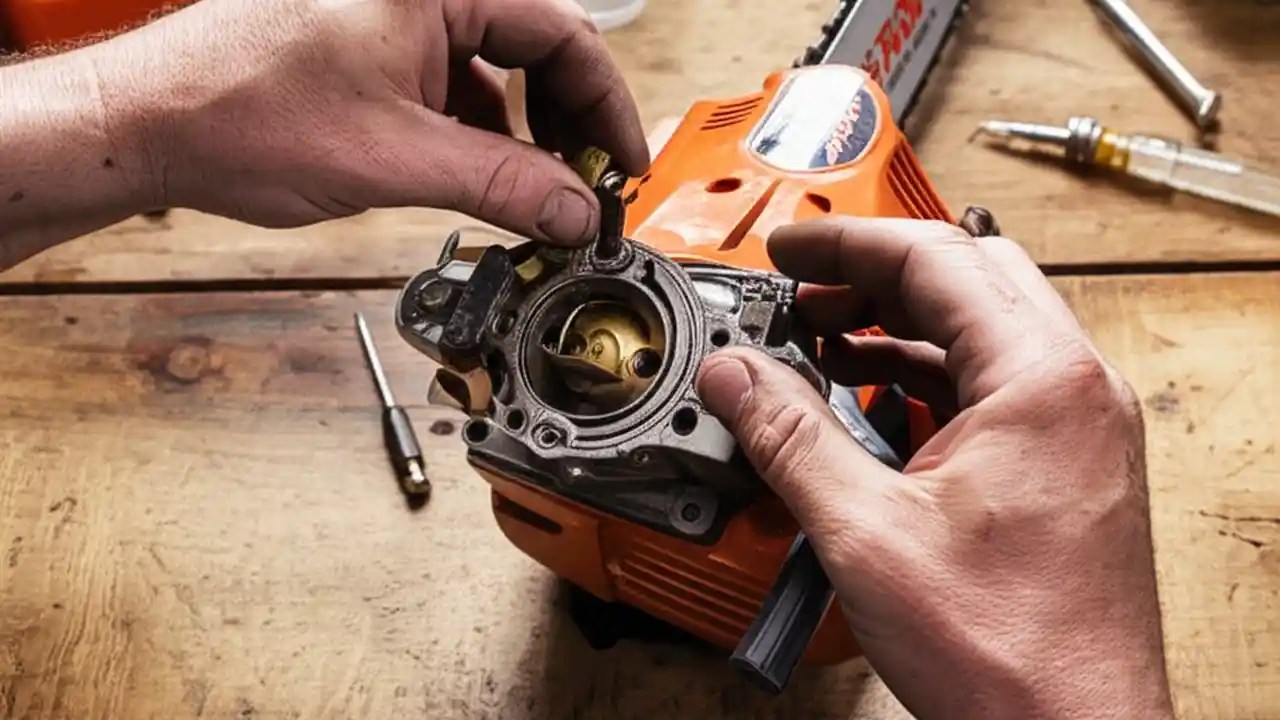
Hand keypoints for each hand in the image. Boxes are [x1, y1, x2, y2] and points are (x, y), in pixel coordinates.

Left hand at [94, 0, 647, 241]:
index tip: (623, 163)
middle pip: (537, 47)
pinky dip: (479, 131)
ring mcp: (395, 17)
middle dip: (568, 121)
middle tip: (588, 183)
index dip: (606, 107)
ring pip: (496, 70)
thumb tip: (577, 210)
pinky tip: (482, 175)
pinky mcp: (374, 49)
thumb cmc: (240, 111)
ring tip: (536, 192)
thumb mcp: (397, 159)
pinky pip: (453, 84)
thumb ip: (504, 184)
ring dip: (525, 133)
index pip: (564, 35)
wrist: (148, 123)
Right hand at [697, 219, 1173, 718]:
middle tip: (799, 290)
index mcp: (1041, 380)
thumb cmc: (1011, 652)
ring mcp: (1076, 428)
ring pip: (979, 332)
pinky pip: (990, 387)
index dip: (844, 244)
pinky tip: (868, 402)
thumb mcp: (865, 531)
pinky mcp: (1064, 466)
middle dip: (871, 275)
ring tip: (820, 343)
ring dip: (896, 327)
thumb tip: (734, 377)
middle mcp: (1073, 390)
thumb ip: (788, 436)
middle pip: (965, 279)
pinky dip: (925, 377)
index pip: (933, 258)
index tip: (786, 248)